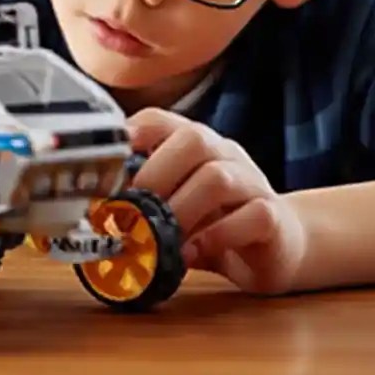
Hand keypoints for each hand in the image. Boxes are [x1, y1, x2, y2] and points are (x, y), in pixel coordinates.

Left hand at [126, 108, 308, 294]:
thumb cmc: (216, 225)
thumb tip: (94, 218)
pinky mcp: (272, 217)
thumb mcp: (174, 210)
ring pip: (219, 177)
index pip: (161, 121)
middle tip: (135, 212)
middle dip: (155, 175)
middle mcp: (224, 155)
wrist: (279, 245)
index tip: (108, 163)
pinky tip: (193, 254)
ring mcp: (252, 183)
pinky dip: (217, 236)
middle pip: (194, 139)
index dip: (131, 133)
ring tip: (163, 237)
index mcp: (195, 147)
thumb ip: (143, 206)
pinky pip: (252, 215)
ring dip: (182, 210)